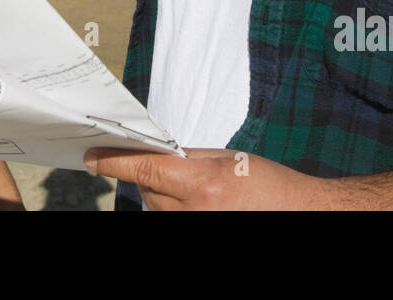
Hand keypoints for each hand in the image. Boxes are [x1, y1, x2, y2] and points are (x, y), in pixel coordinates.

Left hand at [83, 146, 322, 209]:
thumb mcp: (228, 160)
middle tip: (181, 170)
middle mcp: (195, 214)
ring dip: (166, 197)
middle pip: (149, 191)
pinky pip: (172, 221)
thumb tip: (156, 155)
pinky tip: (202, 205)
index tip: (92, 157)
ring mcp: (196, 230)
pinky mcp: (199, 237)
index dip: (115, 162)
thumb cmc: (271, 185)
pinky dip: (177, 211)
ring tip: (204, 192)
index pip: (146, 170)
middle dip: (155, 178)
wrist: (300, 212)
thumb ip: (188, 158)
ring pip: (158, 210)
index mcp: (203, 185)